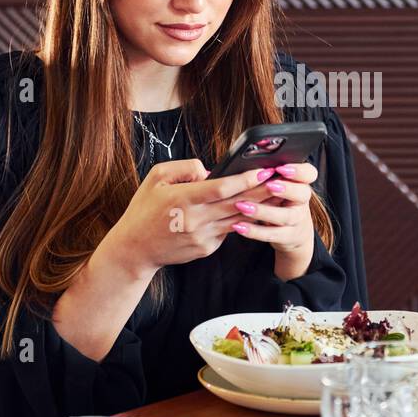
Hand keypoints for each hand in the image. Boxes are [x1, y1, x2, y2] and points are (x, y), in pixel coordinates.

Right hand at [101, 159, 277, 276]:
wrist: (135, 248)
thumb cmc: (145, 209)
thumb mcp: (156, 177)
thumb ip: (184, 167)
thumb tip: (209, 170)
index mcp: (182, 199)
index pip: (221, 188)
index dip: (245, 180)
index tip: (263, 170)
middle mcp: (195, 220)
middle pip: (237, 204)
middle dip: (262, 191)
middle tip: (282, 179)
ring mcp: (202, 237)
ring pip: (238, 220)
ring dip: (260, 208)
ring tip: (279, 194)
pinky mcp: (206, 249)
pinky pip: (227, 231)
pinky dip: (242, 221)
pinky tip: (257, 211)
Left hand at [228, 162, 318, 280]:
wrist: (292, 232)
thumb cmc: (280, 201)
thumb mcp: (280, 186)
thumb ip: (269, 175)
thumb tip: (246, 164)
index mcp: (301, 183)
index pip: (309, 173)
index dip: (298, 171)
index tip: (281, 168)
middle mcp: (302, 201)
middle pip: (302, 194)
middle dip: (286, 189)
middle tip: (269, 185)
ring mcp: (296, 220)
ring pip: (284, 216)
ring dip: (263, 211)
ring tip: (242, 206)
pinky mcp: (287, 237)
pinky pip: (271, 234)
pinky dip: (254, 230)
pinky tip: (238, 226)